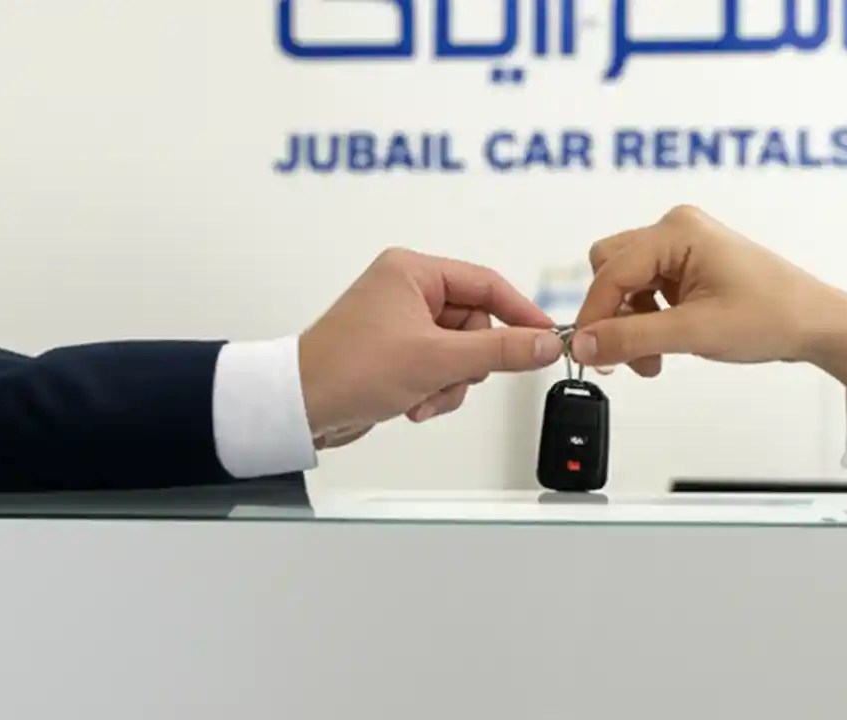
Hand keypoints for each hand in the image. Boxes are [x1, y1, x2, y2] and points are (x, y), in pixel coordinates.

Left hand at [298, 248, 564, 446]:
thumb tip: (544, 343)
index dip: (521, 313)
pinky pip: (441, 367)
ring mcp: (402, 322)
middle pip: (476, 323)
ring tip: (423, 395)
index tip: (547, 338)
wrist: (300, 408)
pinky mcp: (398, 351)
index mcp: (412, 271)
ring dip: (450, 381)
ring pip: (461, 351)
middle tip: (448, 376)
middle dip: (467, 362)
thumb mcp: (436, 359)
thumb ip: (499, 351)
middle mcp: (406, 290)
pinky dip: (435, 389)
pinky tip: (412, 402)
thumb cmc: (348, 370)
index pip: (487, 283)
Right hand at [572, 206, 846, 415]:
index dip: (594, 316)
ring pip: (626, 284)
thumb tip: (584, 345)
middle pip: (610, 270)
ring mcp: (683, 247)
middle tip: (623, 358)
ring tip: (651, 359)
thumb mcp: (694, 332)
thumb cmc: (773, 315)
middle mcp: (676, 229)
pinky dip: (647, 321)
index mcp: (677, 230)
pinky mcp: (688, 267)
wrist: (814, 324)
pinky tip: (663, 345)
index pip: (611, 272)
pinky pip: (646, 291)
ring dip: (630, 324)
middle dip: (613, 318)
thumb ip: (631, 338)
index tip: (587, 353)